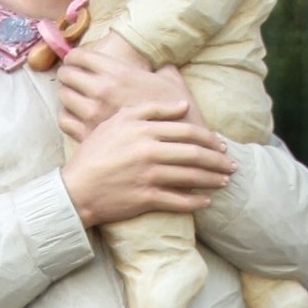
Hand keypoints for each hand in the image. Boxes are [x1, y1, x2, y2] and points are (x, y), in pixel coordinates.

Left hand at [57, 43, 192, 140]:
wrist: (176, 144)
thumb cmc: (175, 110)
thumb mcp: (169, 79)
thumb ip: (158, 65)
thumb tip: (160, 60)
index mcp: (117, 72)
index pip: (78, 56)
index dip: (74, 58)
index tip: (75, 62)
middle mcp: (101, 90)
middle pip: (66, 75)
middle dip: (68, 75)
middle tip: (73, 80)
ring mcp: (93, 114)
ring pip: (63, 97)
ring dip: (68, 96)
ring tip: (75, 98)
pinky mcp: (89, 134)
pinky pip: (65, 121)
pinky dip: (68, 117)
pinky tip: (76, 117)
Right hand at [62, 100, 235, 228]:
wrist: (76, 189)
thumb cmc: (95, 153)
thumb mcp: (117, 121)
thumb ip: (150, 110)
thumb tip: (183, 106)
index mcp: (145, 130)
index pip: (188, 131)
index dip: (209, 138)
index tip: (220, 144)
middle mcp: (150, 152)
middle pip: (194, 154)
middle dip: (217, 160)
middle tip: (231, 164)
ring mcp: (149, 176)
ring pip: (190, 177)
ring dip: (211, 179)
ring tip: (224, 181)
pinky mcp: (146, 198)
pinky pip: (178, 201)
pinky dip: (195, 202)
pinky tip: (206, 201)